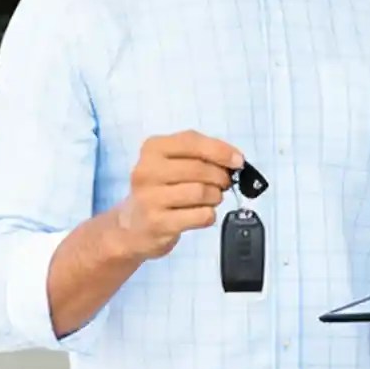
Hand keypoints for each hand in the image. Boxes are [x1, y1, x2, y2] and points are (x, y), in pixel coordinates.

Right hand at [114, 130, 242, 259]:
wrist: (132, 226)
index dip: (221, 151)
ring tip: (211, 198)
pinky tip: (200, 214)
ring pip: (202, 192)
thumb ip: (200, 154)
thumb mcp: (171, 162)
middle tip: (222, 184)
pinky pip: (200, 216)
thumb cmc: (160, 189)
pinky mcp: (158, 223)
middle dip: (220, 177)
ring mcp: (150, 198)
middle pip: (200, 169)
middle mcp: (147, 171)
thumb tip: (235, 160)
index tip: (237, 161)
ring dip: (215, 197)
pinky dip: (209, 215)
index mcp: (152, 148)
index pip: (192, 142)